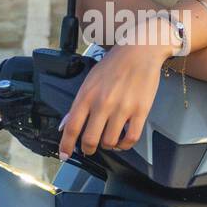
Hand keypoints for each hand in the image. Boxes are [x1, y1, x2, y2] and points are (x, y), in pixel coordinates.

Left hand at [58, 44, 165, 158]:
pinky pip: (130, 139)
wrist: (140, 50)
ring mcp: (122, 108)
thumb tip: (65, 125)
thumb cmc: (114, 65)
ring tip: (109, 140)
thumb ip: (77, 105)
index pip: (72, 127)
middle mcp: (103, 103)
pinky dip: (125, 145)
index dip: (66, 145)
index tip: (65, 155)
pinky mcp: (140, 111)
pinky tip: (123, 140)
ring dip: (108, 146)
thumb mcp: (89, 81)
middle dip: (88, 149)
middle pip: (90, 140)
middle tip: (90, 148)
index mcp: (87, 95)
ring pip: (110, 142)